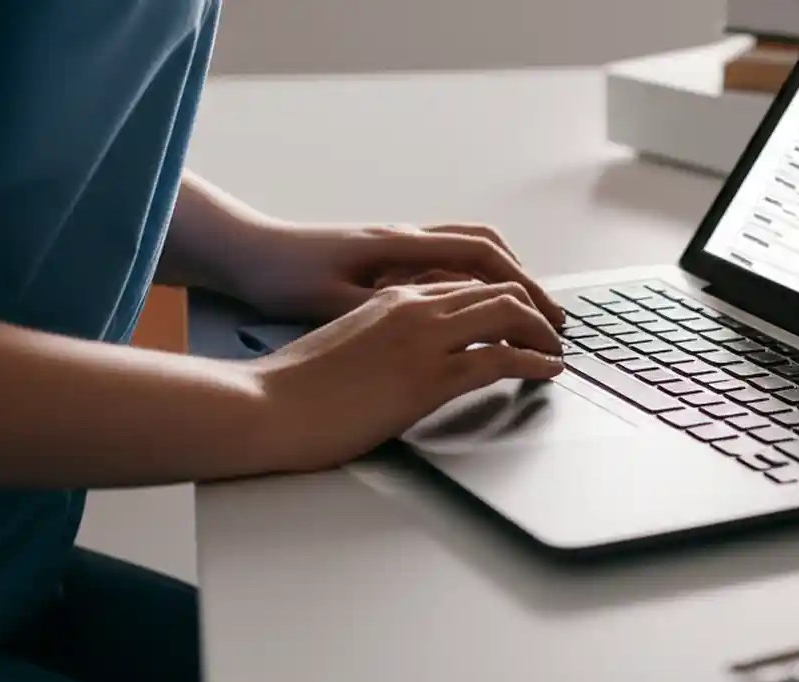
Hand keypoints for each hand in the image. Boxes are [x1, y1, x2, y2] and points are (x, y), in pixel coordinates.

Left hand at [229, 222, 564, 326]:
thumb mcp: (332, 302)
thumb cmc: (282, 276)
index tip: (546, 325)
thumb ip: (388, 308)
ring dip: (505, 279)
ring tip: (527, 315)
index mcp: (400, 247)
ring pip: (469, 252)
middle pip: (487, 251)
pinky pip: (447, 262)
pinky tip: (477, 310)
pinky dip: (475, 281)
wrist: (244, 253)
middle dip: (527, 286)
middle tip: (554, 323)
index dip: (522, 291)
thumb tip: (435, 316)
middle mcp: (405, 239)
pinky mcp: (386, 259)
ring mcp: (397, 246)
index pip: (483, 260)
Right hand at [252, 281, 563, 472]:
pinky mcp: (428, 378)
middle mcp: (413, 307)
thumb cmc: (295, 386)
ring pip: (507, 314)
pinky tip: (548, 371)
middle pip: (496, 289)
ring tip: (557, 350)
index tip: (523, 317)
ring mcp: (422, 339)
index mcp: (392, 297)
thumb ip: (384, 336)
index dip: (504, 298)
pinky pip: (502, 357)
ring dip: (542, 332)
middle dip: (535, 309)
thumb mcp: (347, 344)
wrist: (264, 405)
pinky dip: (535, 361)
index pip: (466, 283)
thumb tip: (407, 356)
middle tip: (554, 331)